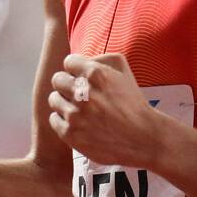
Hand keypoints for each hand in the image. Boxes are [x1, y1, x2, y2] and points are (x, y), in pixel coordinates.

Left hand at [47, 53, 161, 168]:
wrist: (143, 138)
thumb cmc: (133, 103)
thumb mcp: (124, 70)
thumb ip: (102, 58)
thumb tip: (83, 60)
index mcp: (96, 74)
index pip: (68, 62)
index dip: (76, 69)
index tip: (82, 77)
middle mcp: (83, 93)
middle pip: (58, 79)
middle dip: (67, 84)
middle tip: (79, 94)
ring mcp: (75, 114)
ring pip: (54, 99)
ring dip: (64, 102)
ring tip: (78, 109)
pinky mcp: (70, 134)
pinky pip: (53, 119)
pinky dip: (63, 120)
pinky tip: (77, 122)